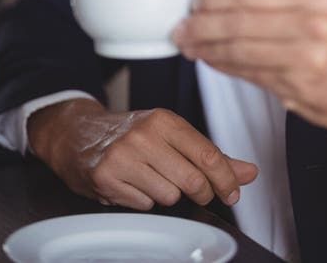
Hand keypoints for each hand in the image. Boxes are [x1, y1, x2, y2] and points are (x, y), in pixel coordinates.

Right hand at [27, 98, 257, 208]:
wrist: (78, 134)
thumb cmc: (131, 134)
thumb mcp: (171, 134)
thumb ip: (210, 155)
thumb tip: (247, 172)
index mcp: (165, 120)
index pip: (207, 153)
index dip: (225, 178)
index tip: (232, 192)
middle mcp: (145, 135)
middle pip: (191, 180)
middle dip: (199, 192)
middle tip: (195, 190)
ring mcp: (123, 156)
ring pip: (168, 196)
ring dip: (166, 195)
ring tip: (151, 178)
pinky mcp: (106, 178)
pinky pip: (143, 205)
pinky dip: (142, 200)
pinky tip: (132, 184)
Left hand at [173, 0, 326, 157]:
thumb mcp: (322, 9)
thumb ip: (278, 3)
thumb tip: (223, 0)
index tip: (195, 0)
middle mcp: (313, 24)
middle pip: (239, 22)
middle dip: (202, 24)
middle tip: (181, 26)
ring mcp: (307, 58)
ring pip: (239, 50)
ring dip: (206, 48)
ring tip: (187, 44)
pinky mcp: (298, 89)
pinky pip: (249, 74)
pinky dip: (223, 66)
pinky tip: (210, 60)